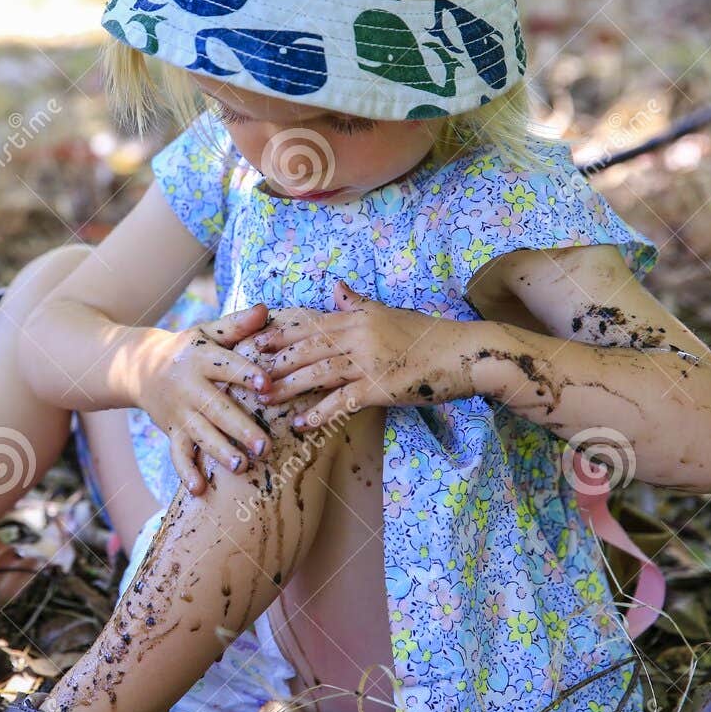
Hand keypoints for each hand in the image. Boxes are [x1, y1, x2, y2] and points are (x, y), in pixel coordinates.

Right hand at [134, 303, 274, 493]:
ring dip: (219, 452)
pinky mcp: (171, 431)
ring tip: (241, 467)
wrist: (139, 366)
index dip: (245, 374)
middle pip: (216, 408)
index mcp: (201, 359)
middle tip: (264, 445)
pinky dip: (186, 472)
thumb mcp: (208, 331)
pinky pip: (177, 454)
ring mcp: (179, 412)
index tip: (266, 384)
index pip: (226, 366)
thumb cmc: (188, 348)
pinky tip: (199, 490)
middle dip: (240, 427)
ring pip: (200, 434)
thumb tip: (265, 309)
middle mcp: (189, 386)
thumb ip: (237, 324)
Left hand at [254, 281, 482, 427]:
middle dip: (275, 359)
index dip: (281, 333)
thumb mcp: (389, 313)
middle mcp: (359, 336)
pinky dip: (320, 413)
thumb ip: (358, 303)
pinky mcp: (379, 387)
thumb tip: (336, 287)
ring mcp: (368, 362)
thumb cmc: (427, 335)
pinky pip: (342, 402)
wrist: (464, 354)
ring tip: (265, 398)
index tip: (254, 340)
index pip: (311, 324)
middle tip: (247, 371)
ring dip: (289, 387)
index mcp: (359, 318)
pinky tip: (301, 424)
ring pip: (318, 373)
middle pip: (307, 347)